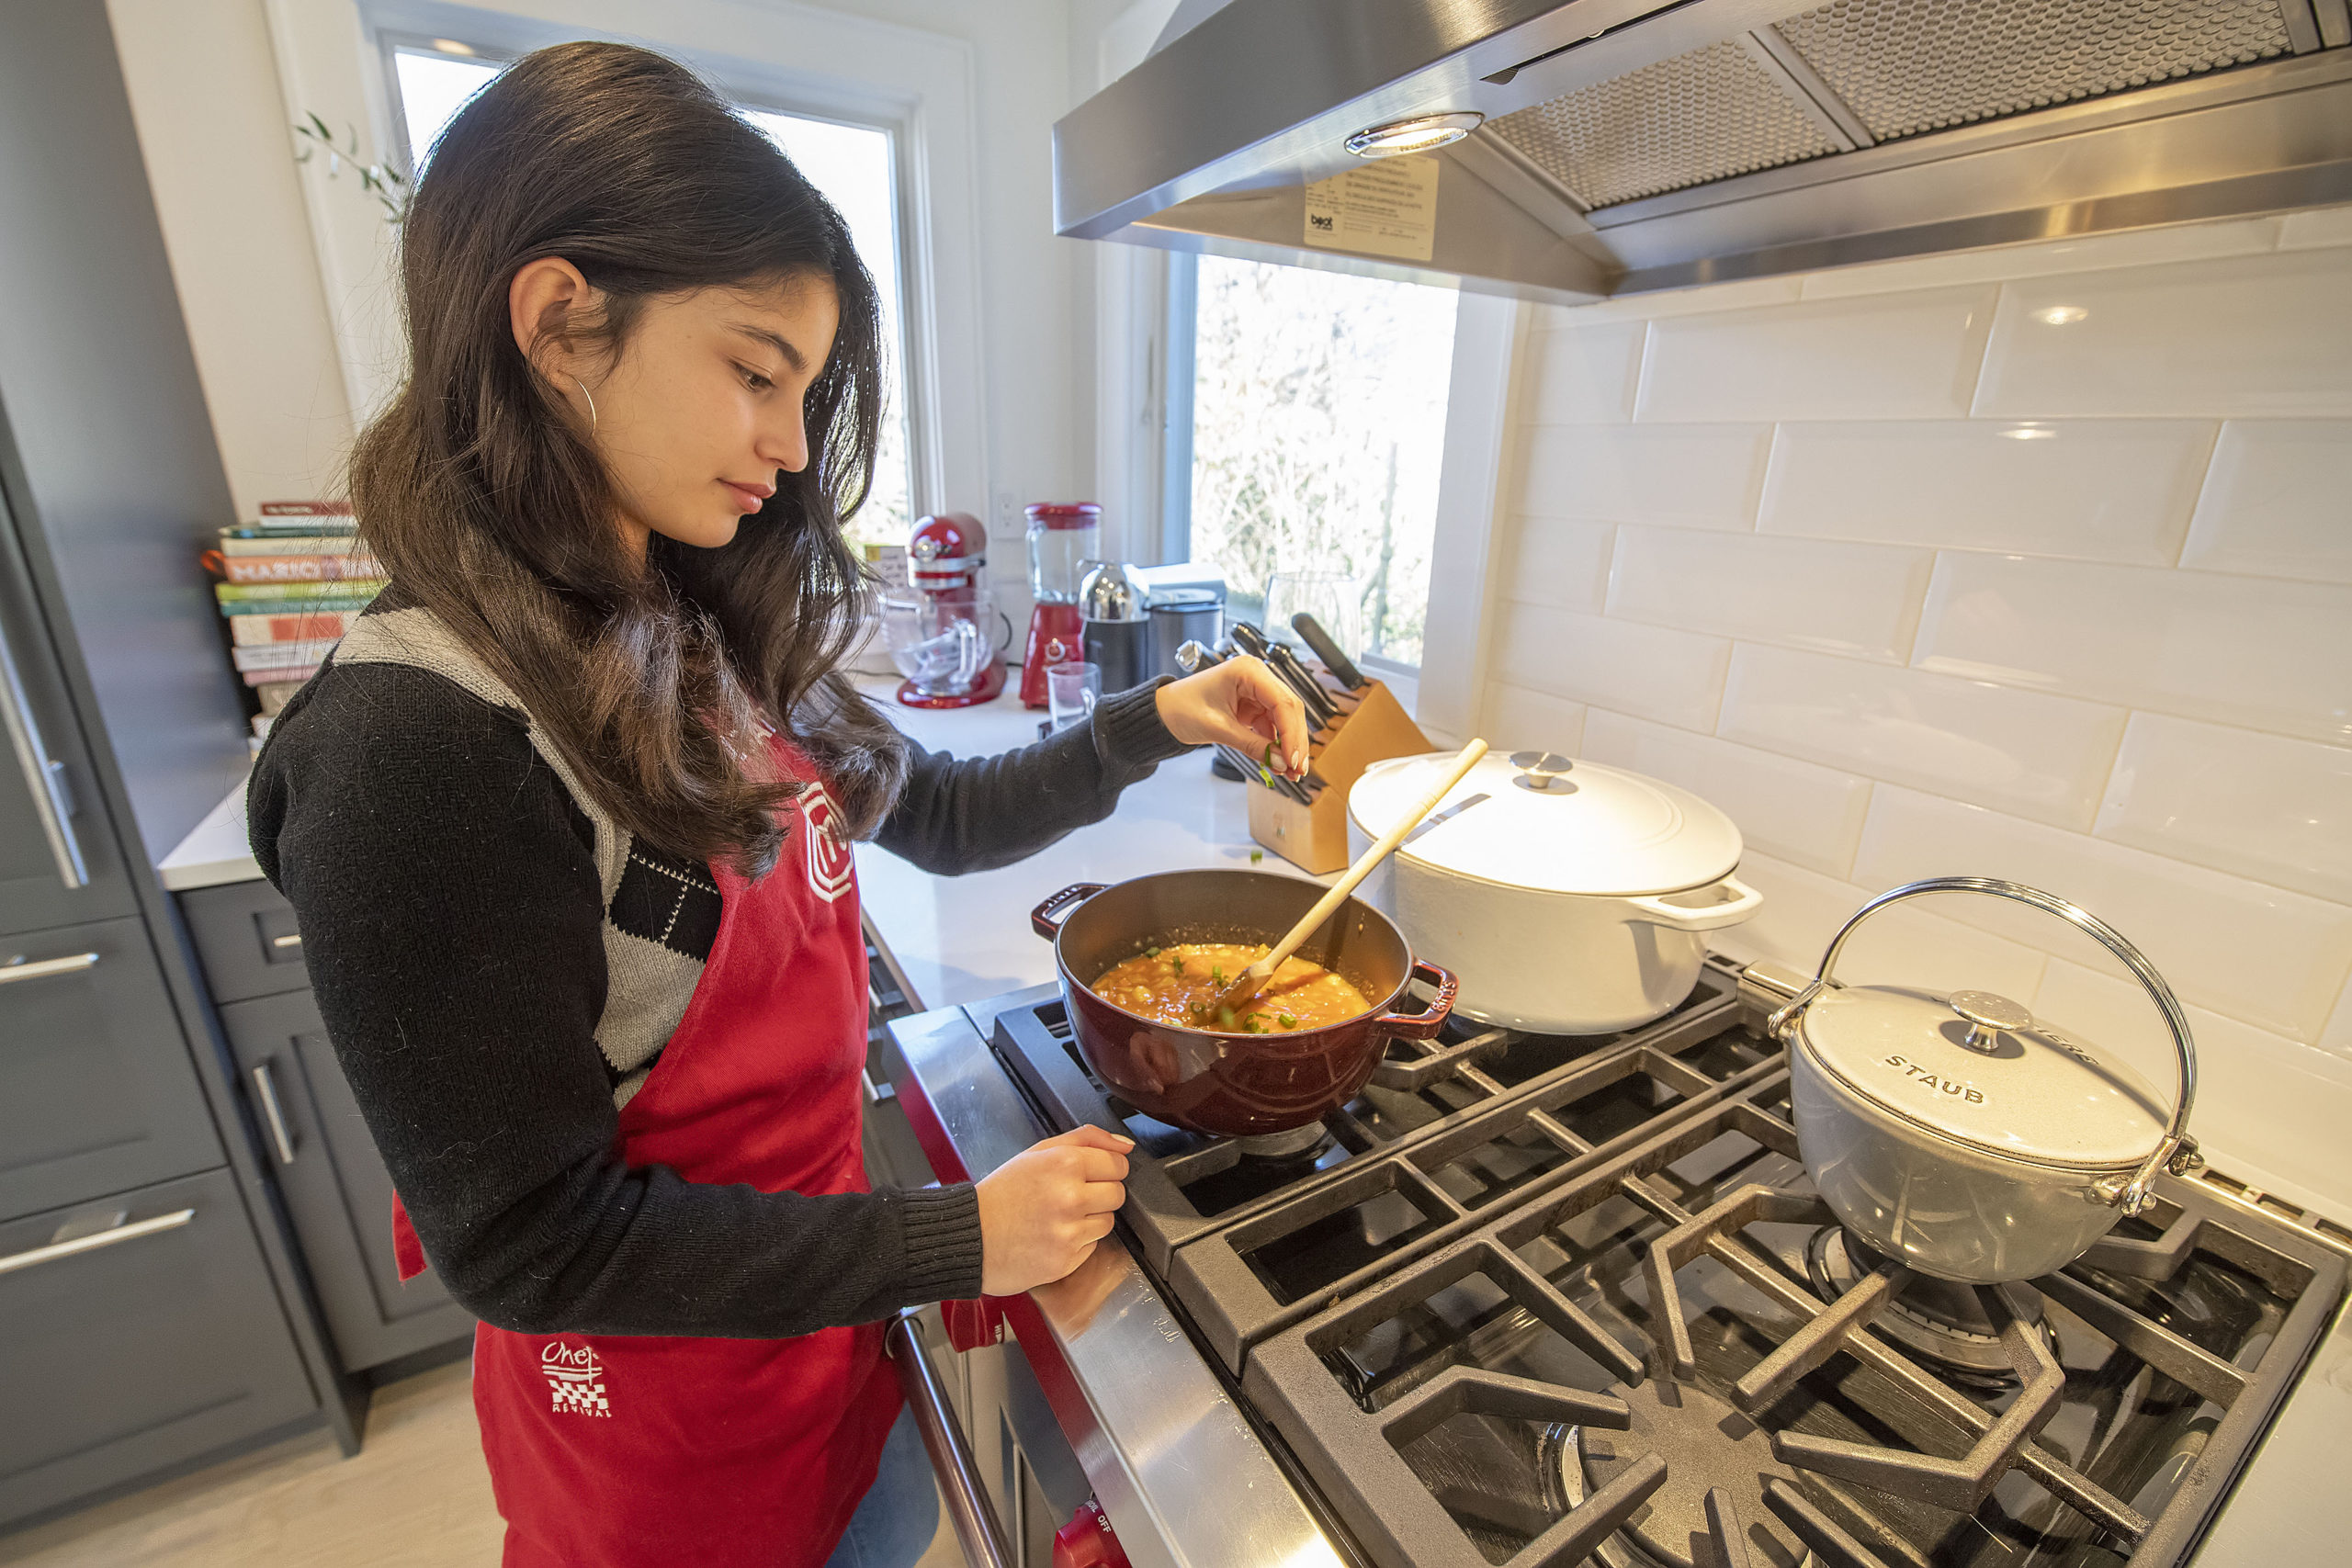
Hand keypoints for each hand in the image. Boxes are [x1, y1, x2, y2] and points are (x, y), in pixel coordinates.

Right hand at [975, 1126, 1131, 1294]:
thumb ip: (1086, 1139)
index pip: (1119, 1164)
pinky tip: (1051, 1237)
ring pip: (1108, 1221)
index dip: (1106, 1168)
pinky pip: (1091, 1247)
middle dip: (1100, 1194)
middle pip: (1118, 1194)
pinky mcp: (1066, 1261)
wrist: (969, 1237)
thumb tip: (1125, 1145)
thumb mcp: (1037, 1152)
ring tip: (1058, 1217)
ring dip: (1090, 1220)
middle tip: (1070, 1196)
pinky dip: (1077, 1243)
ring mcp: (1069, 1232)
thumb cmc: (1002, 1194)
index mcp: (1064, 1163)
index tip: (1089, 1174)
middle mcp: (1070, 1197)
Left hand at [1155, 657, 1309, 777]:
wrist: (1163, 712)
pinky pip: (1272, 725)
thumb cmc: (1181, 708)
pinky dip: (1276, 744)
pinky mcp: (1254, 705)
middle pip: (1289, 710)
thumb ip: (1252, 745)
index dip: (1292, 734)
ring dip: (1288, 745)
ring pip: (1284, 719)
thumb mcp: (1219, 729)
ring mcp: (1257, 690)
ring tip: (1290, 771)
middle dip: (1294, 741)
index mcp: (1248, 671)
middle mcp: (1257, 676)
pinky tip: (1278, 761)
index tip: (1294, 759)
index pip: (1282, 702)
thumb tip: (1281, 762)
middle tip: (1297, 769)